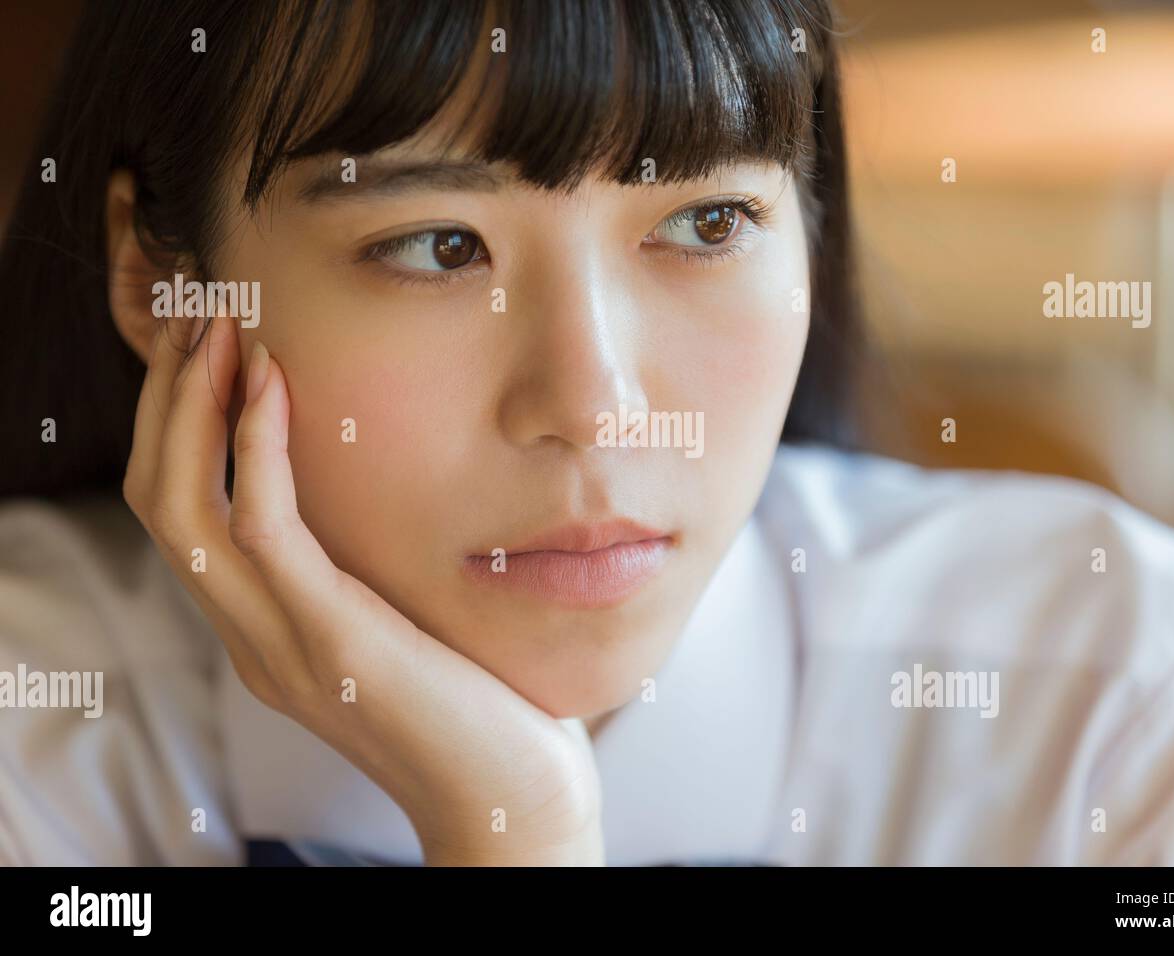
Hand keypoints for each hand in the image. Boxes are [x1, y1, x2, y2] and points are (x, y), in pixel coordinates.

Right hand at [123, 314, 603, 864]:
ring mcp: (282, 647)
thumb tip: (376, 485)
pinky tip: (271, 385)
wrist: (513, 797)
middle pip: (160, 503)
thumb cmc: (480, 703)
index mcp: (265, 633)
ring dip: (191, 410)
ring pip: (183, 513)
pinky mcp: (333, 643)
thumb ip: (365, 569)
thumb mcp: (403, 621)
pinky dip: (254, 448)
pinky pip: (263, 532)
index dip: (177, 426)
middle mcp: (254, 640)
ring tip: (220, 332)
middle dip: (167, 403)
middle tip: (198, 319)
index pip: (182, 517)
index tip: (209, 347)